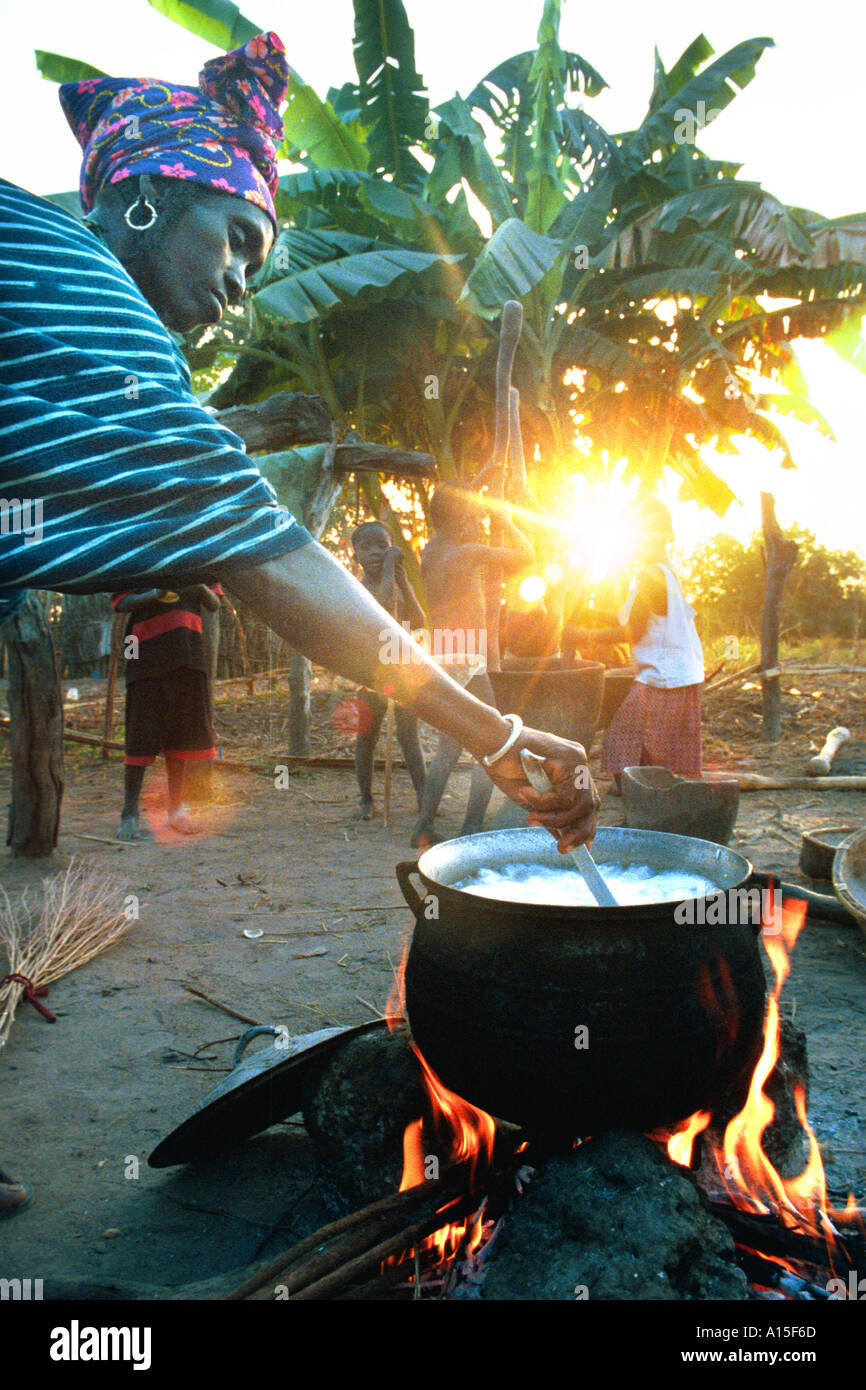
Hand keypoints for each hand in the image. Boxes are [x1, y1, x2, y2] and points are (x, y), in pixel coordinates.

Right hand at [484, 726, 598, 850]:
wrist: (492, 743)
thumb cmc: (506, 768)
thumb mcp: (531, 799)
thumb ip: (549, 814)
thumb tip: (562, 838)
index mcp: (572, 773)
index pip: (587, 804)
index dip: (586, 827)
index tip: (582, 848)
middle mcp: (579, 765)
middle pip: (590, 805)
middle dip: (578, 830)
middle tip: (562, 847)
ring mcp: (577, 760)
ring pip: (580, 803)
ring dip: (554, 817)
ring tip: (532, 818)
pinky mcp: (571, 757)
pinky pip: (565, 795)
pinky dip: (545, 802)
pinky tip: (527, 794)